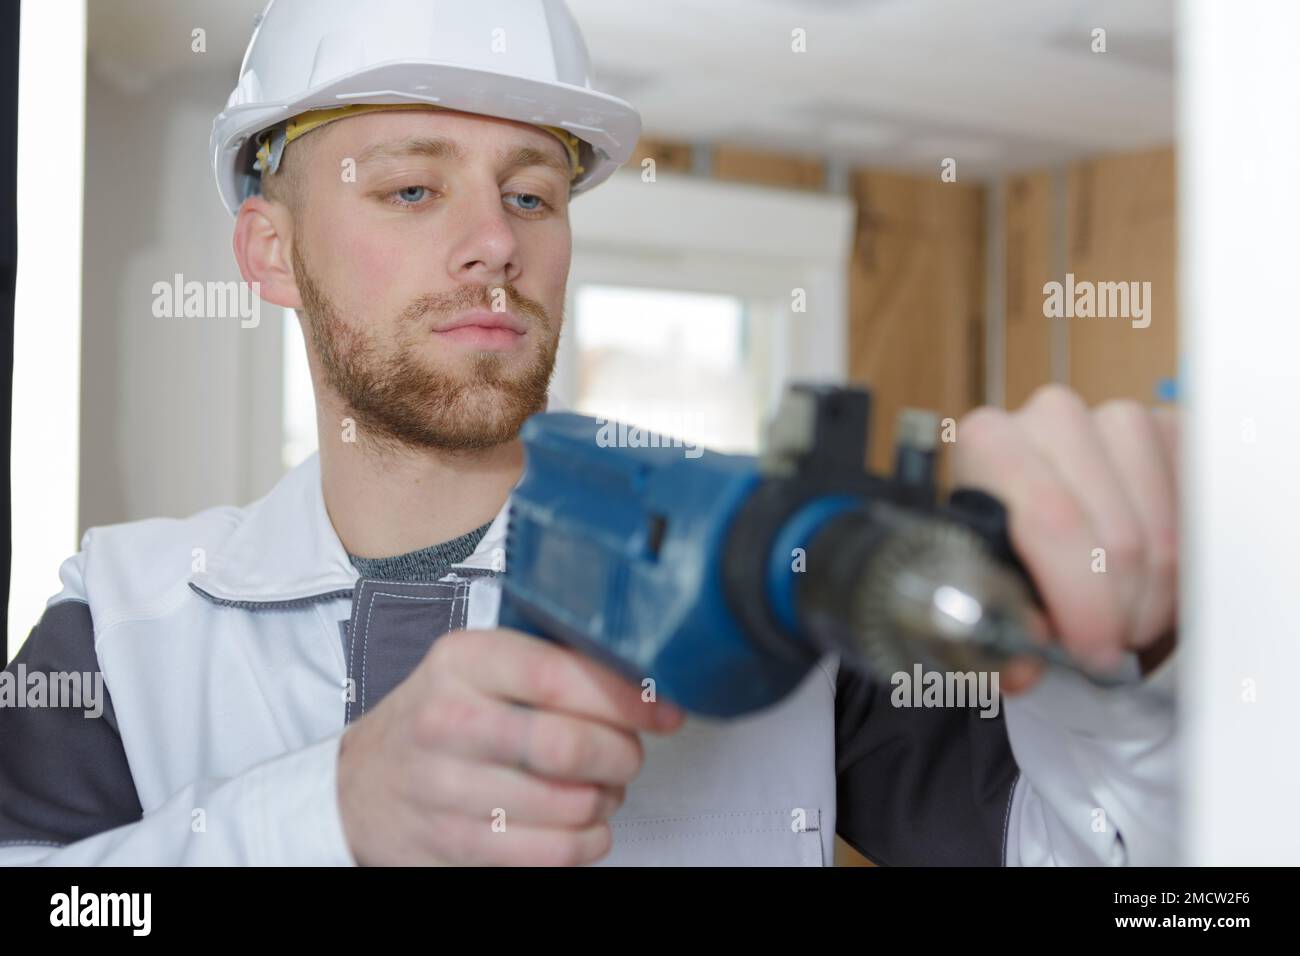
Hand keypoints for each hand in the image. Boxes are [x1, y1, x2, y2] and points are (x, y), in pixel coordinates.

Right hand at [336, 626, 684, 864]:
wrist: (358, 785)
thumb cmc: (437, 717)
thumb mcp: (477, 667)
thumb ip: (549, 662)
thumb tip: (641, 681)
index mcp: (462, 661)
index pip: (559, 674)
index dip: (626, 697)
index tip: (661, 711)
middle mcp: (448, 721)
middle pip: (569, 746)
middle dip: (622, 754)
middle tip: (628, 754)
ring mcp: (444, 788)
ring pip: (570, 804)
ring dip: (607, 800)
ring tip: (603, 788)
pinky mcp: (451, 846)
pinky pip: (552, 853)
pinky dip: (588, 842)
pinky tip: (585, 825)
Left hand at [952, 385, 1178, 693]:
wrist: (1037, 523)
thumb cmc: (1004, 552)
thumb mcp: (985, 592)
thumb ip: (998, 630)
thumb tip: (1021, 665)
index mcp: (990, 442)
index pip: (1051, 518)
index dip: (1080, 598)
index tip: (1091, 650)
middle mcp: (1053, 417)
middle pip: (1116, 537)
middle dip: (1117, 611)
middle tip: (1104, 646)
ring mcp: (1120, 420)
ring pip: (1165, 535)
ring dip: (1152, 598)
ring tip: (1122, 617)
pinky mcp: (1174, 435)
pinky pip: (1198, 520)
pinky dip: (1182, 570)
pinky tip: (1148, 583)